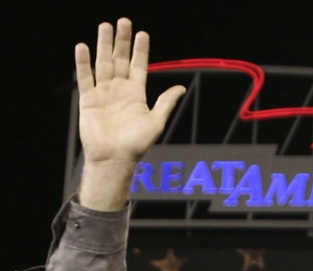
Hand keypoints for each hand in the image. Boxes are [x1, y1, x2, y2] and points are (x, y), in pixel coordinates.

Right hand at [76, 19, 185, 208]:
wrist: (114, 160)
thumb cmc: (136, 145)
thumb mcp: (156, 122)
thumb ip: (166, 103)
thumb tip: (181, 88)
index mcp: (136, 95)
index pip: (139, 66)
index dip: (141, 50)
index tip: (142, 33)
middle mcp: (120, 91)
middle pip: (121, 60)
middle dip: (122, 41)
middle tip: (123, 21)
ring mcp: (104, 93)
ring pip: (103, 64)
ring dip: (104, 45)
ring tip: (105, 27)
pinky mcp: (88, 100)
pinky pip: (85, 77)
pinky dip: (83, 63)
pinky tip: (84, 47)